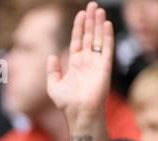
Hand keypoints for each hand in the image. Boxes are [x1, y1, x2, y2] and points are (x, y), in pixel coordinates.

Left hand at [46, 3, 113, 124]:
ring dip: (99, 24)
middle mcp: (86, 61)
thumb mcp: (53, 85)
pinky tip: (106, 25)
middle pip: (88, 36)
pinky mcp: (104, 66)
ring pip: (98, 38)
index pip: (77, 41)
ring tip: (99, 10)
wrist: (79, 112)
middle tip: (92, 5)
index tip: (81, 14)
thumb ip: (52, 70)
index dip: (79, 27)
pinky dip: (106, 36)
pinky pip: (106, 48)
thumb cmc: (66, 103)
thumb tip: (51, 56)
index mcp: (75, 64)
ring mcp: (96, 62)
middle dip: (90, 21)